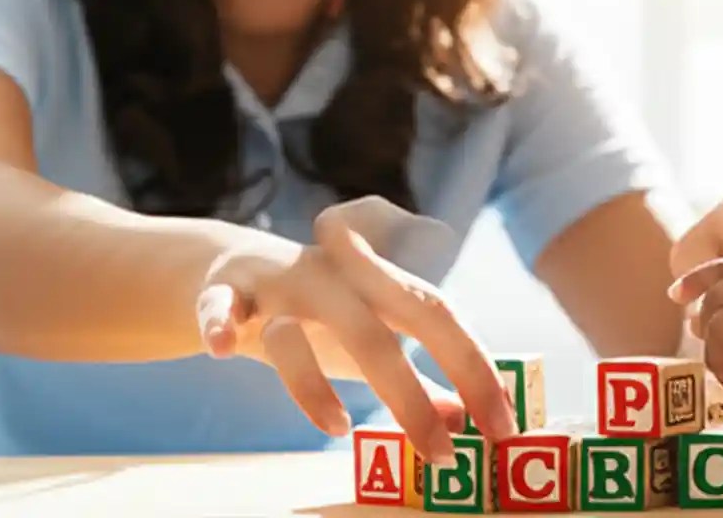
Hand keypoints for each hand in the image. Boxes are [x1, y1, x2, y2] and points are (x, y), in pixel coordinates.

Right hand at [194, 198, 517, 465]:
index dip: (476, 369)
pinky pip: (219, 304)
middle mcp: (338, 278)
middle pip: (377, 330)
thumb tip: (464, 417)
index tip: (504, 424)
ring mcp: (280, 284)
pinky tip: (218, 349)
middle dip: (412, 394)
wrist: (235, 268)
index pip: (441, 319)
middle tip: (444, 453)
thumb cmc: (321, 314)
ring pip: (298, 330)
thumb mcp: (373, 337)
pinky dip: (217, 321)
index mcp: (382, 285)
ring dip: (314, 382)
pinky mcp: (225, 288)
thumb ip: (419, 375)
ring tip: (340, 430)